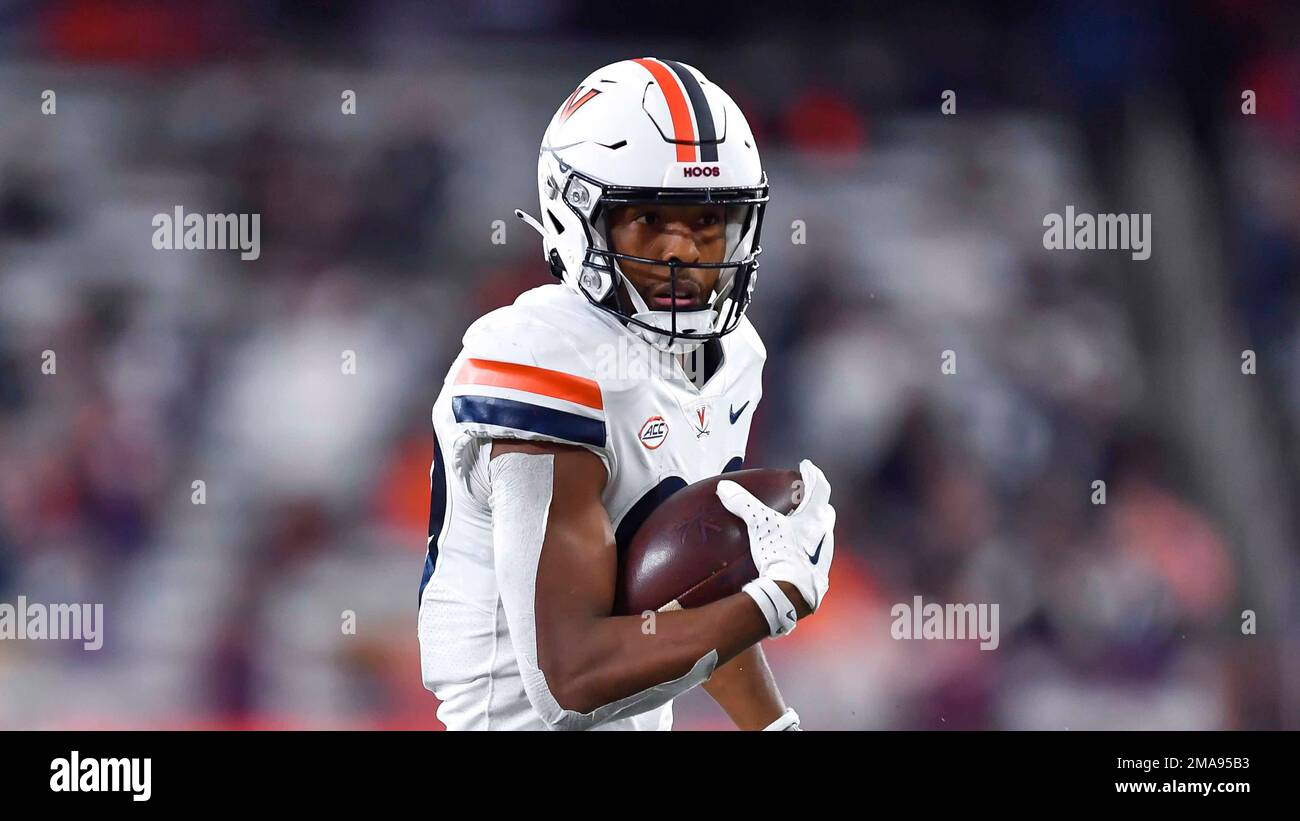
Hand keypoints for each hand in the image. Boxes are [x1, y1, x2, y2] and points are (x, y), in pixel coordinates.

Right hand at [716, 459, 835, 614]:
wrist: (791, 592)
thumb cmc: (781, 554)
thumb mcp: (760, 524)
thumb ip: (743, 504)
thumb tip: (725, 488)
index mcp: (815, 518)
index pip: (820, 488)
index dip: (813, 474)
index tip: (806, 465)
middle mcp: (823, 534)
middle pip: (825, 511)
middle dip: (815, 502)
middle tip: (804, 496)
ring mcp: (822, 555)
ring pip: (821, 534)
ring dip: (811, 527)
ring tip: (797, 525)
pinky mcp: (817, 573)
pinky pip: (814, 555)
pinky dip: (806, 548)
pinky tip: (795, 553)